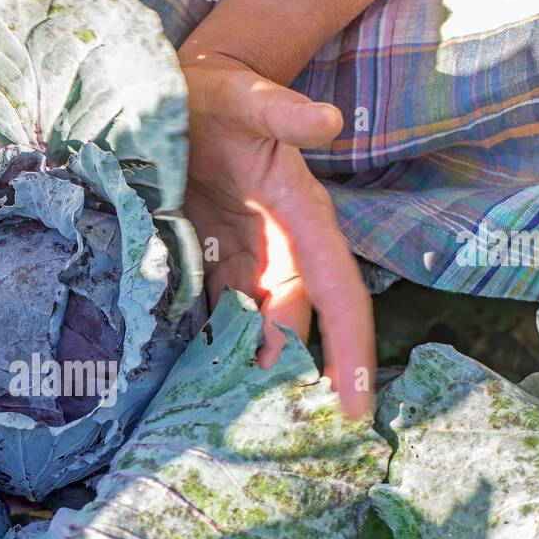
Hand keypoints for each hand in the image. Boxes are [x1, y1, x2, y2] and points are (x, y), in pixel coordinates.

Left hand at [179, 50, 375, 419]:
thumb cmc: (219, 93)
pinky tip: (192, 393)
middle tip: (274, 445)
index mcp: (303, 221)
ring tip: (232, 435)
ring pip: (255, 335)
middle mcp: (280, 253)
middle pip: (293, 331)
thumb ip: (280, 109)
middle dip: (290, 385)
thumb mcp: (247, 96)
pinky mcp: (210, 268)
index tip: (357, 408)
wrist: (182, 93)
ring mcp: (244, 265)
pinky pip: (215, 321)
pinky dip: (208, 355)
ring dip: (248, 380)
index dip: (351, 351)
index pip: (339, 296)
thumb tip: (327, 120)